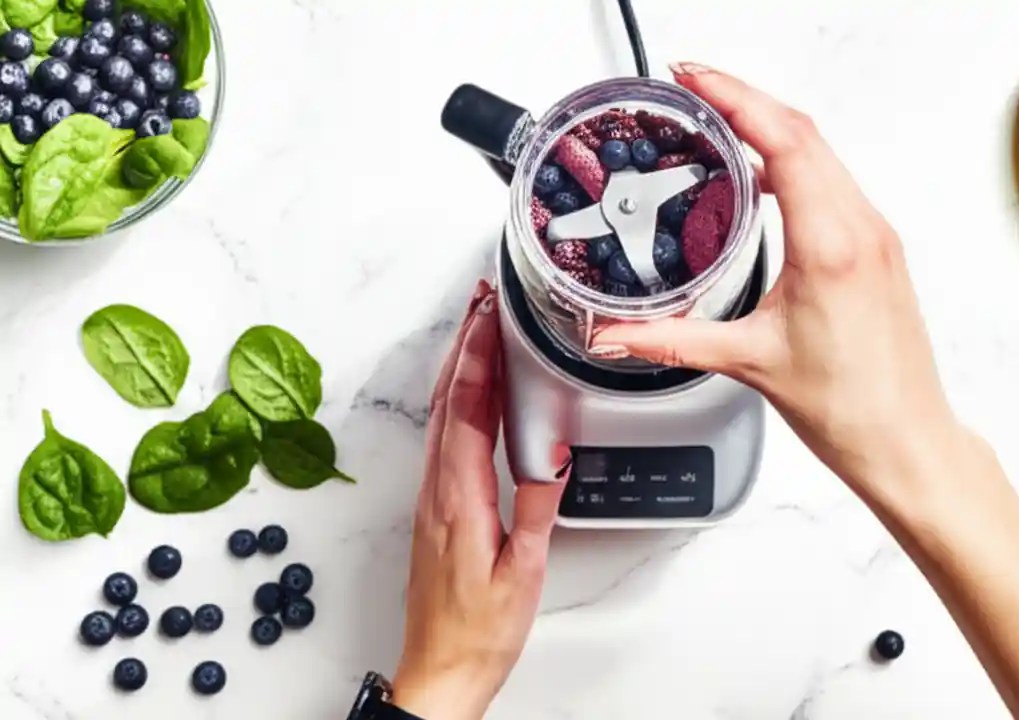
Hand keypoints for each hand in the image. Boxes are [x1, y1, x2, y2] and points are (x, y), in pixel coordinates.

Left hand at [393, 280, 566, 719]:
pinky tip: (469, 394)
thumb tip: (551, 454)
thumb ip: (537, 508)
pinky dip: (457, 400)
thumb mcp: (521, 572)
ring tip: (477, 330)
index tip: (490, 316)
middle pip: (448, 400)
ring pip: (442, 415)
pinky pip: (443, 438)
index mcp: (458, 499)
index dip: (479, 358)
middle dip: (465, 344)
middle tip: (481, 301)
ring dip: (459, 367)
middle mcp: (437, 491)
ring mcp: (431, 498)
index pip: (468, 410)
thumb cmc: (478, 631)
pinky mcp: (435, 509)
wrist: (440, 671)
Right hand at [596, 64, 970, 511]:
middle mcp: (863, 229)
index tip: (694, 80)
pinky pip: (834, 181)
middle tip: (692, 87)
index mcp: (833, 246)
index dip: (735, 98)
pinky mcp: (877, 249)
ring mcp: (876, 236)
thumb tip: (614, 334)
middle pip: (803, 131)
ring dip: (771, 124)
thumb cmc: (853, 407)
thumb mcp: (749, 362)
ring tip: (719, 118)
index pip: (784, 141)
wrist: (906, 439)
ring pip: (823, 152)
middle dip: (744, 98)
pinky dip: (794, 160)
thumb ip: (671, 340)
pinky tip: (762, 173)